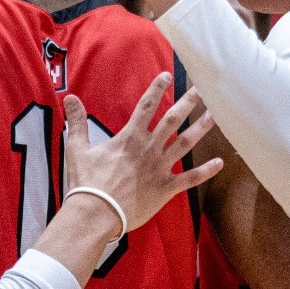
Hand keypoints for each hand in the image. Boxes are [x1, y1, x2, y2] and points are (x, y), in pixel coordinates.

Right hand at [61, 75, 221, 232]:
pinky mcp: (165, 188)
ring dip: (200, 129)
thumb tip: (69, 98)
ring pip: (185, 144)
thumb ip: (77, 122)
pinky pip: (189, 178)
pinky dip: (205, 171)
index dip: (157, 89)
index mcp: (129, 138)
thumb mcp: (77, 148)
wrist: (96, 212)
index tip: (167, 76)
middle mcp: (148, 148)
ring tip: (215, 116)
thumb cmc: (86, 182)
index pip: (146, 106)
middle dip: (187, 103)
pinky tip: (220, 163)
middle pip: (172, 120)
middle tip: (201, 90)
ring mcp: (159, 168)